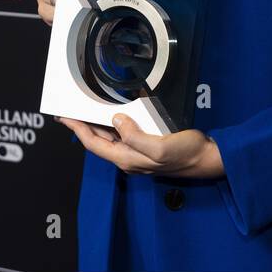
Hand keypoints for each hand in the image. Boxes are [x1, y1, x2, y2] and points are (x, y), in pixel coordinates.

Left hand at [56, 114, 225, 178]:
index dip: (78, 129)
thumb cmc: (185, 153)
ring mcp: (137, 153)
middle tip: (67, 114)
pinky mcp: (146, 146)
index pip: (94, 143)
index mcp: (127, 159)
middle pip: (98, 141)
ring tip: (83, 113)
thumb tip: (116, 121)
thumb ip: (136, 136)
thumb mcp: (160, 146)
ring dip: (94, 126)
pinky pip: (122, 134)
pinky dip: (111, 124)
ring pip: (109, 138)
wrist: (206, 158)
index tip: (64, 118)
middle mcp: (128, 157)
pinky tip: (110, 116)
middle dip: (81, 127)